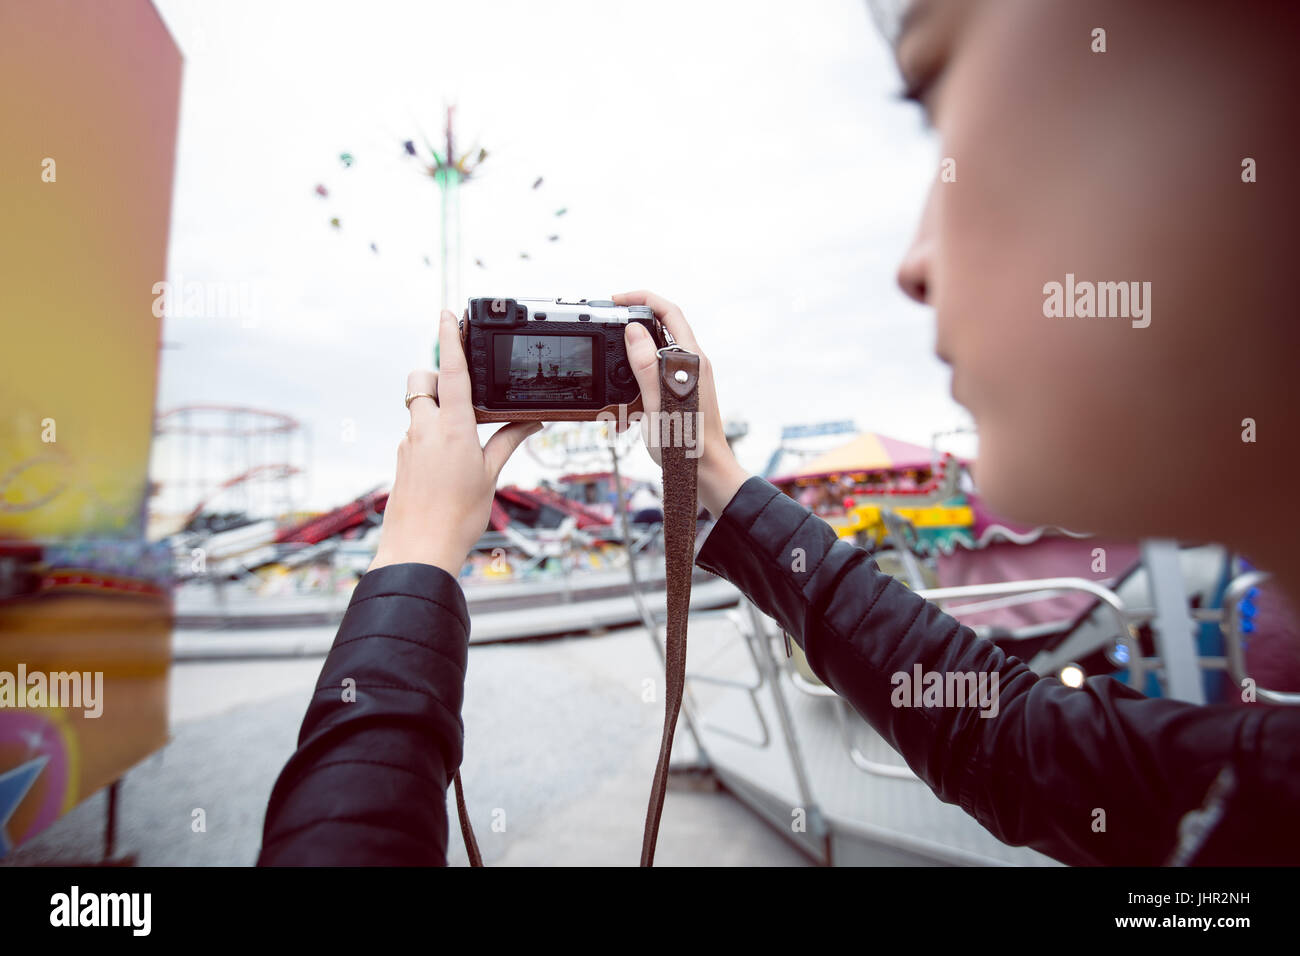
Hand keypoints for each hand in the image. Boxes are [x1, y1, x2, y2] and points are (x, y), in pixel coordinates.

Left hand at [369, 310, 541, 576]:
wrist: (419, 549)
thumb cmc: (457, 516)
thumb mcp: (489, 475)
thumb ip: (507, 441)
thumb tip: (531, 421)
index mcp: (451, 428)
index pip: (451, 371)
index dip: (450, 339)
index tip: (447, 314)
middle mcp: (424, 430)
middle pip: (422, 382)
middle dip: (438, 377)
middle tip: (462, 395)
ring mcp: (409, 445)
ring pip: (417, 409)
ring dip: (436, 410)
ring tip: (462, 440)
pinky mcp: (402, 461)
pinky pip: (415, 435)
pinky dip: (431, 436)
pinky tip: (448, 465)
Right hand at [613, 290, 749, 515]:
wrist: (706, 475)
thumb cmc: (688, 446)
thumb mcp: (659, 403)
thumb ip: (646, 365)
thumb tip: (634, 330)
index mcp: (691, 360)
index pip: (669, 312)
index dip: (643, 298)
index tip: (617, 300)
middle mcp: (692, 364)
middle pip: (658, 332)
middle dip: (629, 340)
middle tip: (606, 344)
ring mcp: (687, 379)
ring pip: (651, 362)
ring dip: (629, 376)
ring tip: (616, 403)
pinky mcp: (681, 394)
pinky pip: (653, 383)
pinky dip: (636, 395)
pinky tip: (626, 417)